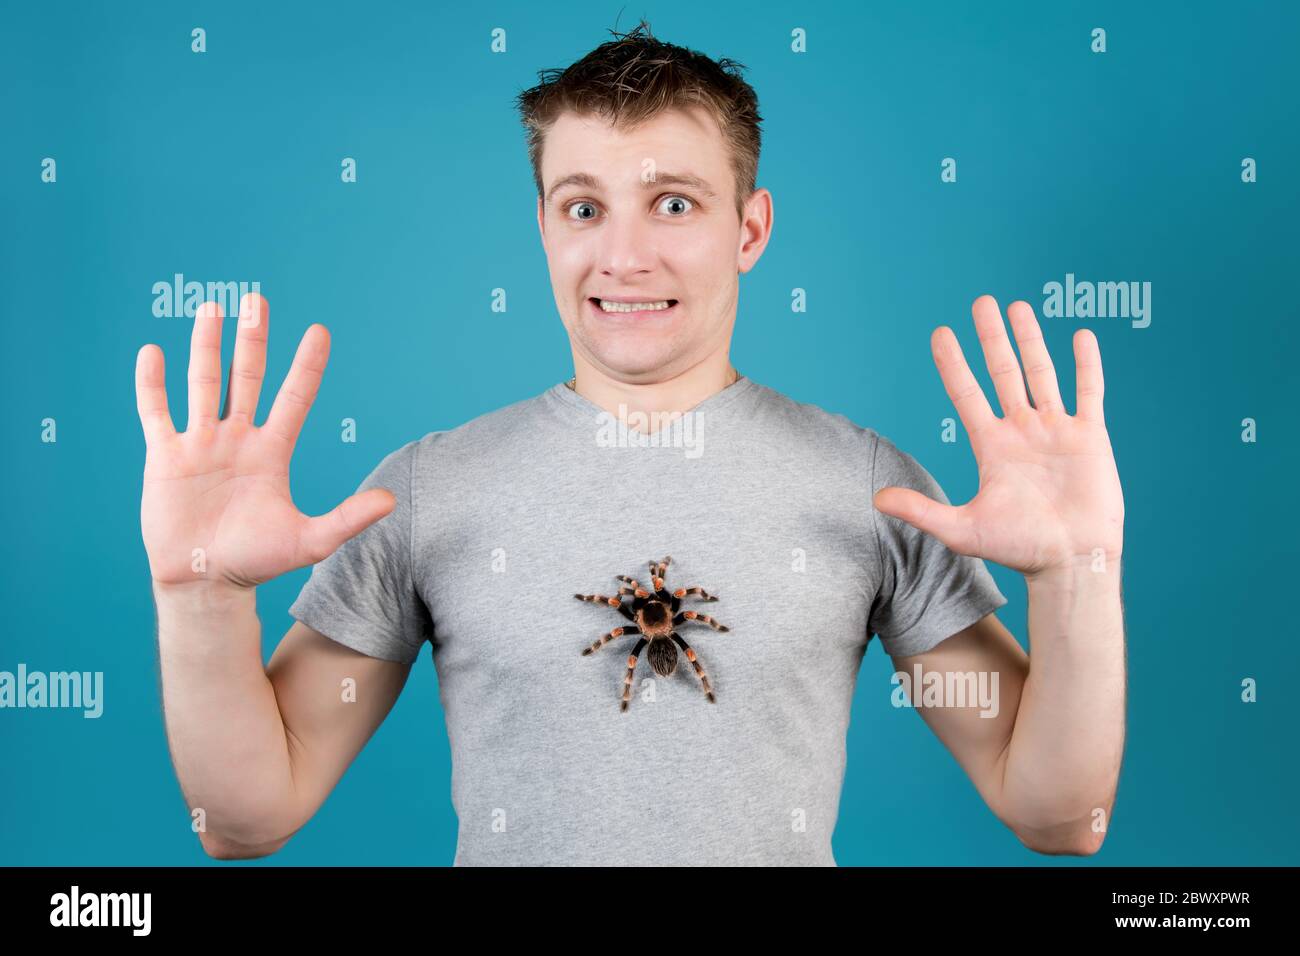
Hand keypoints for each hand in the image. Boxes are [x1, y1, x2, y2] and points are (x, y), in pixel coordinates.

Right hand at [136, 293, 394, 591]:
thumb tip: (392, 500)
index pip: (294, 398)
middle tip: (257, 300)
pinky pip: (156, 413)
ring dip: (206, 346)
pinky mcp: (166, 458)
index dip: (307, 366)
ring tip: (211, 307)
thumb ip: (349, 518)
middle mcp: (238, 439)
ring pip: (203, 384)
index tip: (320, 331)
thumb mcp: (309, 540)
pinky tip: (153, 352)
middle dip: (252, 340)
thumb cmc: (257, 562)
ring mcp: (200, 444)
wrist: (205, 584)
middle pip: (247, 378)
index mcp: (272, 452)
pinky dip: (152, 384)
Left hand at [872, 295, 1123, 579]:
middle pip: (1002, 373)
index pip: (966, 394)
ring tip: (1018, 307)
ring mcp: (1055, 431)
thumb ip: (920, 510)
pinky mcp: (1089, 438)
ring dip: (1031, 339)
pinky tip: (1080, 336)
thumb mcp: (961, 529)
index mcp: (991, 446)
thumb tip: (874, 498)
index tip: (941, 334)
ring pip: (1041, 373)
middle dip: (991, 337)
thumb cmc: (1019, 550)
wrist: (1071, 563)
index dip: (954, 364)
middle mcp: (1021, 432)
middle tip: (981, 302)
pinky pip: (1088, 392)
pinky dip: (1087, 365)